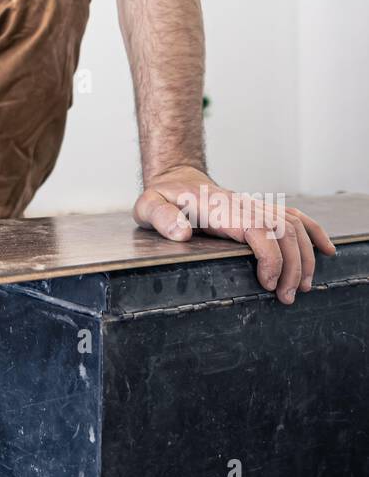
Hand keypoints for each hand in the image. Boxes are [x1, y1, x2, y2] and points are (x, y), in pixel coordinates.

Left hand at [133, 165, 336, 304]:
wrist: (175, 179)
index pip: (258, 229)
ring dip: (305, 258)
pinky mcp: (261, 210)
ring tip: (302, 288)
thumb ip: (161, 218)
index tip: (267, 284)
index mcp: (220, 208)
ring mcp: (255, 206)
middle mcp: (244, 205)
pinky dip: (314, 233)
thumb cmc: (162, 197)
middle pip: (284, 231)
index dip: (270, 257)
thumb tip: (181, 232)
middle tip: (286, 297)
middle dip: (293, 266)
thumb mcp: (149, 206)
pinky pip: (294, 217)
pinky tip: (327, 251)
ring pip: (294, 226)